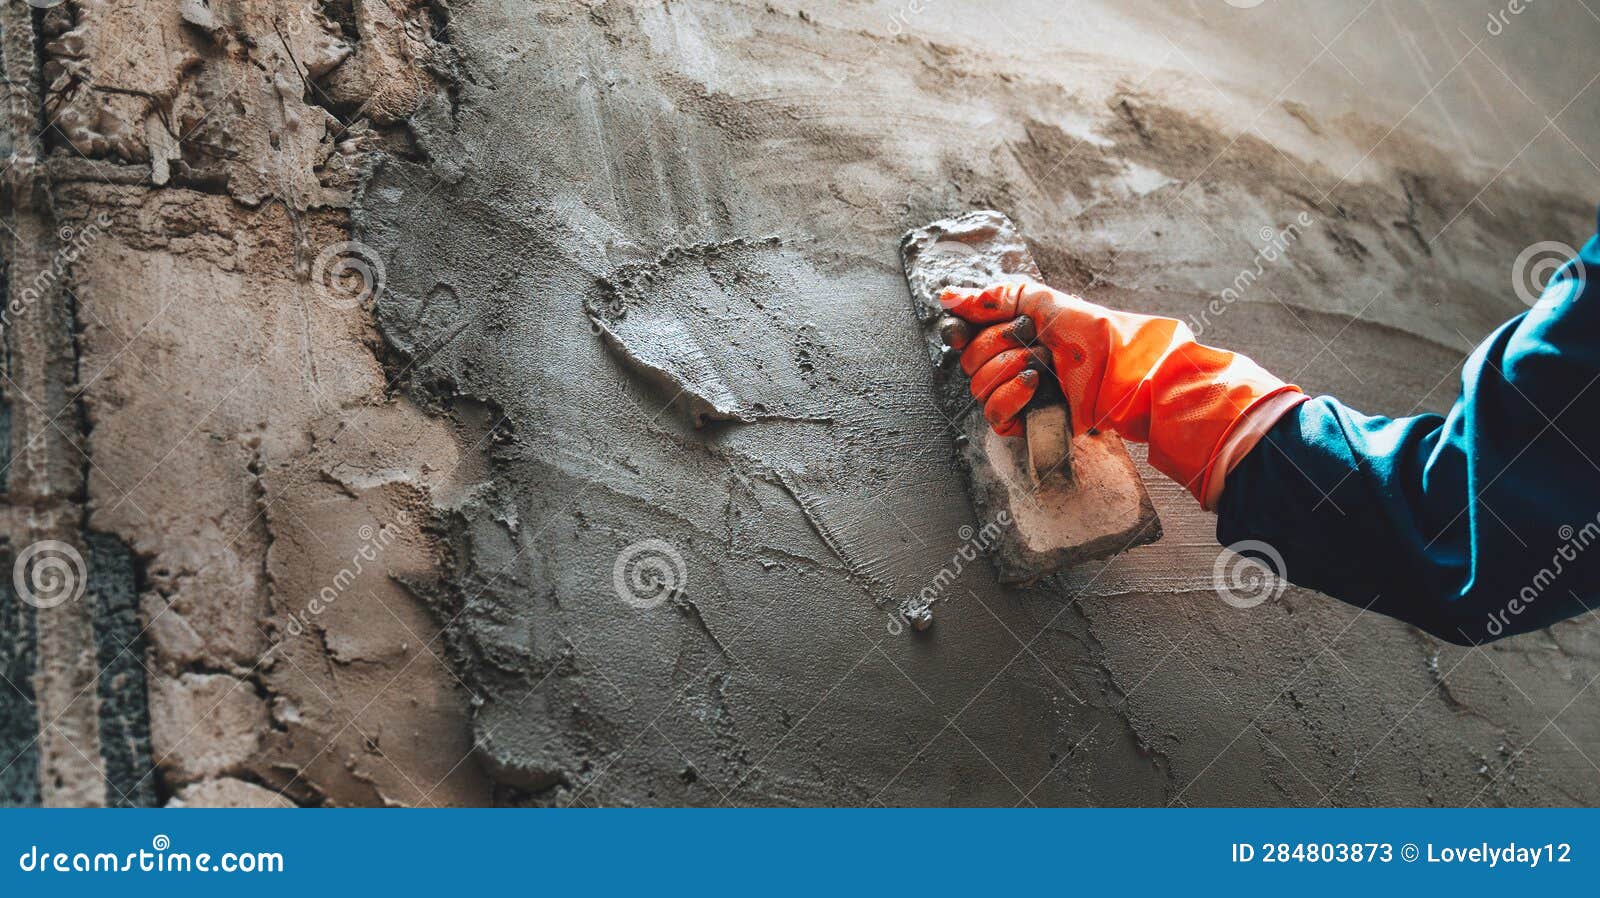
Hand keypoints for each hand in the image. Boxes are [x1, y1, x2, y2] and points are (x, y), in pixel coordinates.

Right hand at [939, 281, 1300, 500]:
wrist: (1121, 368)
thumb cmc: (1093, 333)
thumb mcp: (1042, 301)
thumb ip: (993, 298)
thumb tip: (947, 297)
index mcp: (1011, 336)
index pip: (966, 336)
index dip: (964, 331)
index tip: (968, 325)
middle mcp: (1010, 364)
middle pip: (969, 361)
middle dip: (996, 346)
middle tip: (1029, 340)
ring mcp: (1017, 395)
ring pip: (977, 388)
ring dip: (1006, 371)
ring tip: (1039, 365)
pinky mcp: (1026, 422)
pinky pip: (993, 415)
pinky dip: (1010, 397)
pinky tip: (1034, 386)